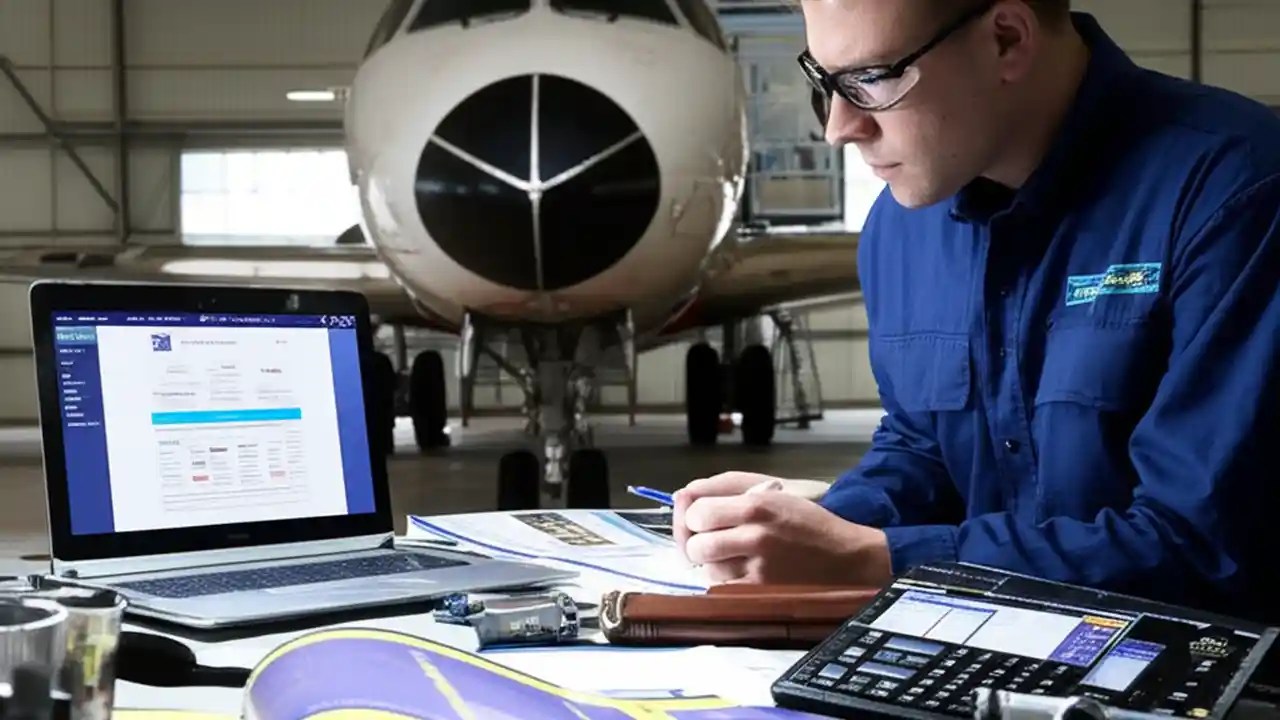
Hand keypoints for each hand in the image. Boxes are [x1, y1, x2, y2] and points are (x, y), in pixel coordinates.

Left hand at [672, 472, 892, 586]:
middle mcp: (755, 536)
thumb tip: (683, 494)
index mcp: (756, 505)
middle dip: (694, 541)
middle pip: (695, 545)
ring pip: (706, 569)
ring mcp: (757, 567)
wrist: (843, 556)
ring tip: (724, 551)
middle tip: (706, 536)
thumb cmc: (804, 518)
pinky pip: (721, 586)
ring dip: (708, 561)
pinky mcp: (761, 589)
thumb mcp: (769, 488)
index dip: (692, 515)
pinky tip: (734, 565)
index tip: (702, 515)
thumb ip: (722, 486)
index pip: (697, 513)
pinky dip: (721, 577)